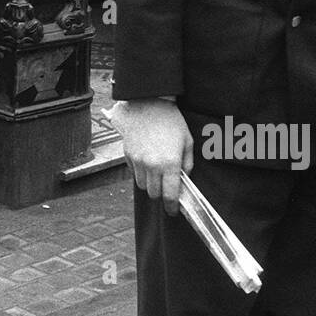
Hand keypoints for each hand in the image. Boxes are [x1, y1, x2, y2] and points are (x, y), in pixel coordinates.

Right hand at [110, 98, 193, 215]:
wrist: (148, 104)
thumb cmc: (171, 121)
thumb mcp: (187, 141)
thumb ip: (187, 164)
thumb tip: (183, 179)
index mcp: (170, 163)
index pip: (170, 195)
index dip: (172, 207)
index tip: (173, 211)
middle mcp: (152, 166)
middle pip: (154, 194)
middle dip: (161, 194)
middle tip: (166, 188)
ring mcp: (138, 161)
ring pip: (142, 186)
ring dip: (150, 184)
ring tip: (157, 173)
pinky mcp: (128, 155)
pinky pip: (134, 173)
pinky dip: (141, 173)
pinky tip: (147, 161)